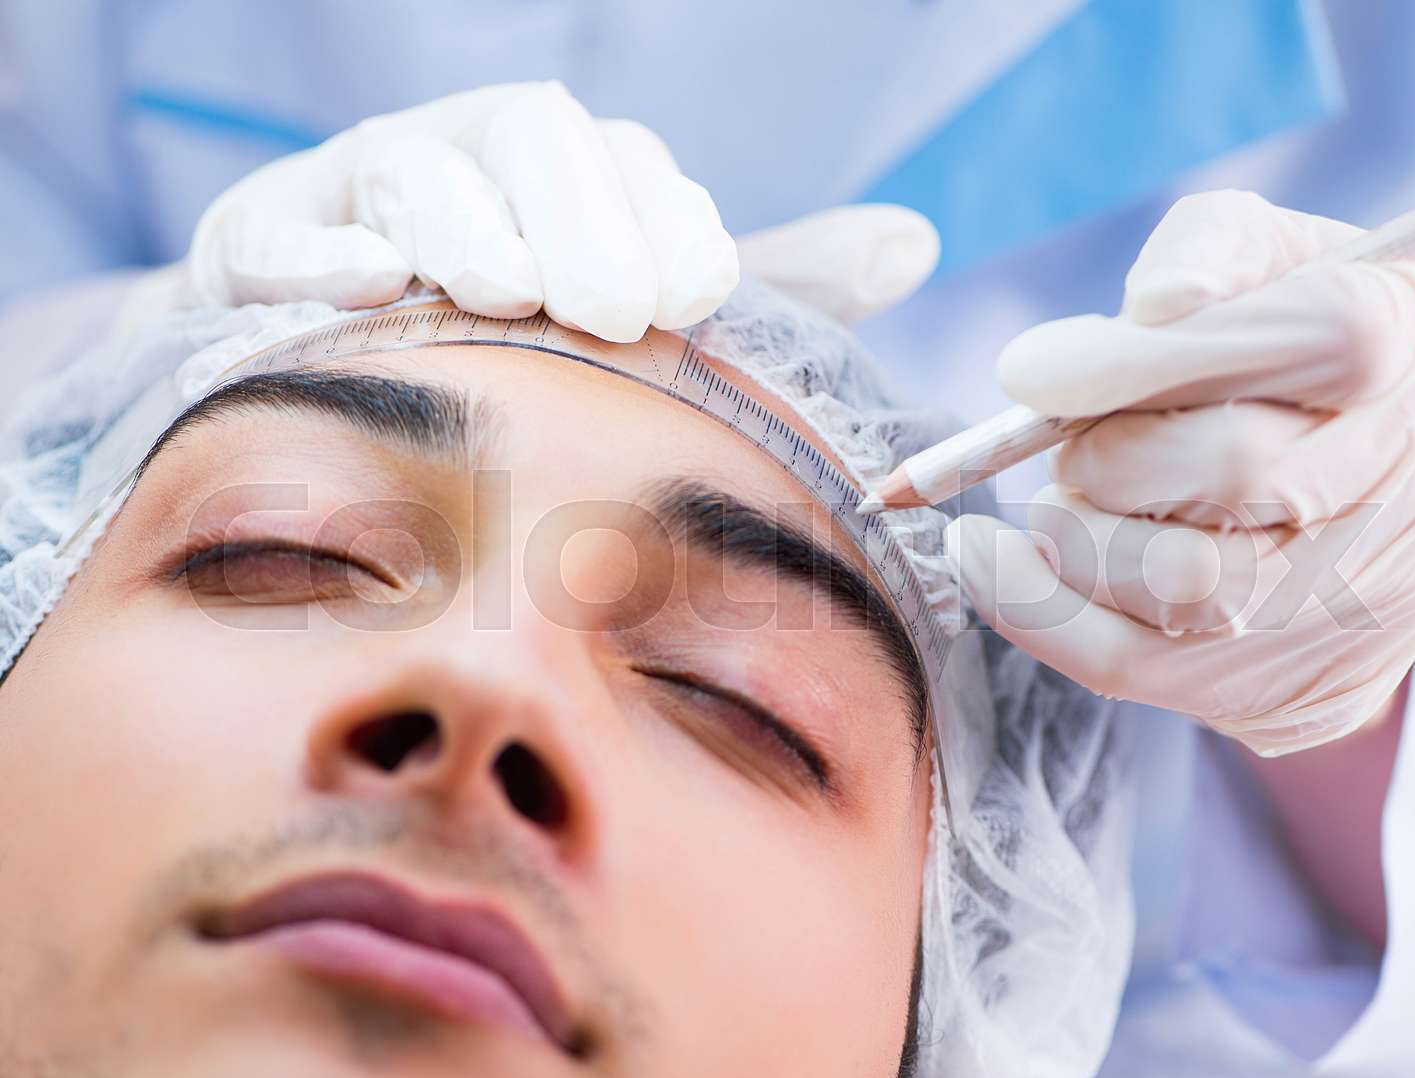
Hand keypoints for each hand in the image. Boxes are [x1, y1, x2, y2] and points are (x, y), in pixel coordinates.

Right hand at [179, 82, 938, 339]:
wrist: (341, 361)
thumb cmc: (529, 333)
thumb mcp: (654, 302)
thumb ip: (776, 275)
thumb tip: (916, 242)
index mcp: (569, 168)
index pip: (629, 167)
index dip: (668, 222)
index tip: (699, 296)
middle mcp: (471, 159)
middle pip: (528, 145)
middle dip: (577, 219)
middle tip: (616, 310)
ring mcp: (365, 189)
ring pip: (414, 177)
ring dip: (466, 226)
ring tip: (508, 293)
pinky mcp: (264, 234)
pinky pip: (284, 231)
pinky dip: (324, 252)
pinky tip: (371, 285)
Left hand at [946, 190, 1414, 753]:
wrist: (1364, 492)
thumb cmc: (1285, 344)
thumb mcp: (1269, 257)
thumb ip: (1211, 250)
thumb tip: (1158, 304)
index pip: (1318, 337)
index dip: (1155, 357)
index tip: (1031, 371)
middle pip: (1243, 472)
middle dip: (1112, 457)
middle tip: (1065, 445)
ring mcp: (1373, 595)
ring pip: (1188, 585)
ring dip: (1080, 539)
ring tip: (1059, 505)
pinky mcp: (1303, 684)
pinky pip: (1140, 664)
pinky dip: (1041, 613)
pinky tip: (991, 568)